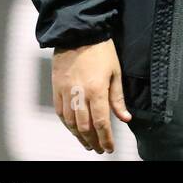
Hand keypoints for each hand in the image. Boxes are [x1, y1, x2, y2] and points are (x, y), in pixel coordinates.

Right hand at [51, 38, 131, 153]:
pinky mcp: (56, 89)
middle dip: (93, 141)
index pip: (101, 123)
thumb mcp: (116, 72)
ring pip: (70, 123)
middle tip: (99, 149)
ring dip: (79, 137)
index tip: (109, 148)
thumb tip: (125, 118)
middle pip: (84, 127)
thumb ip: (118, 98)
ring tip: (88, 144)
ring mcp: (65, 93)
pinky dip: (67, 125)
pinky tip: (74, 130)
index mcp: (96, 90)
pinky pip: (60, 113)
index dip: (105, 138)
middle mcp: (79, 95)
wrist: (78, 34)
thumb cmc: (101, 50)